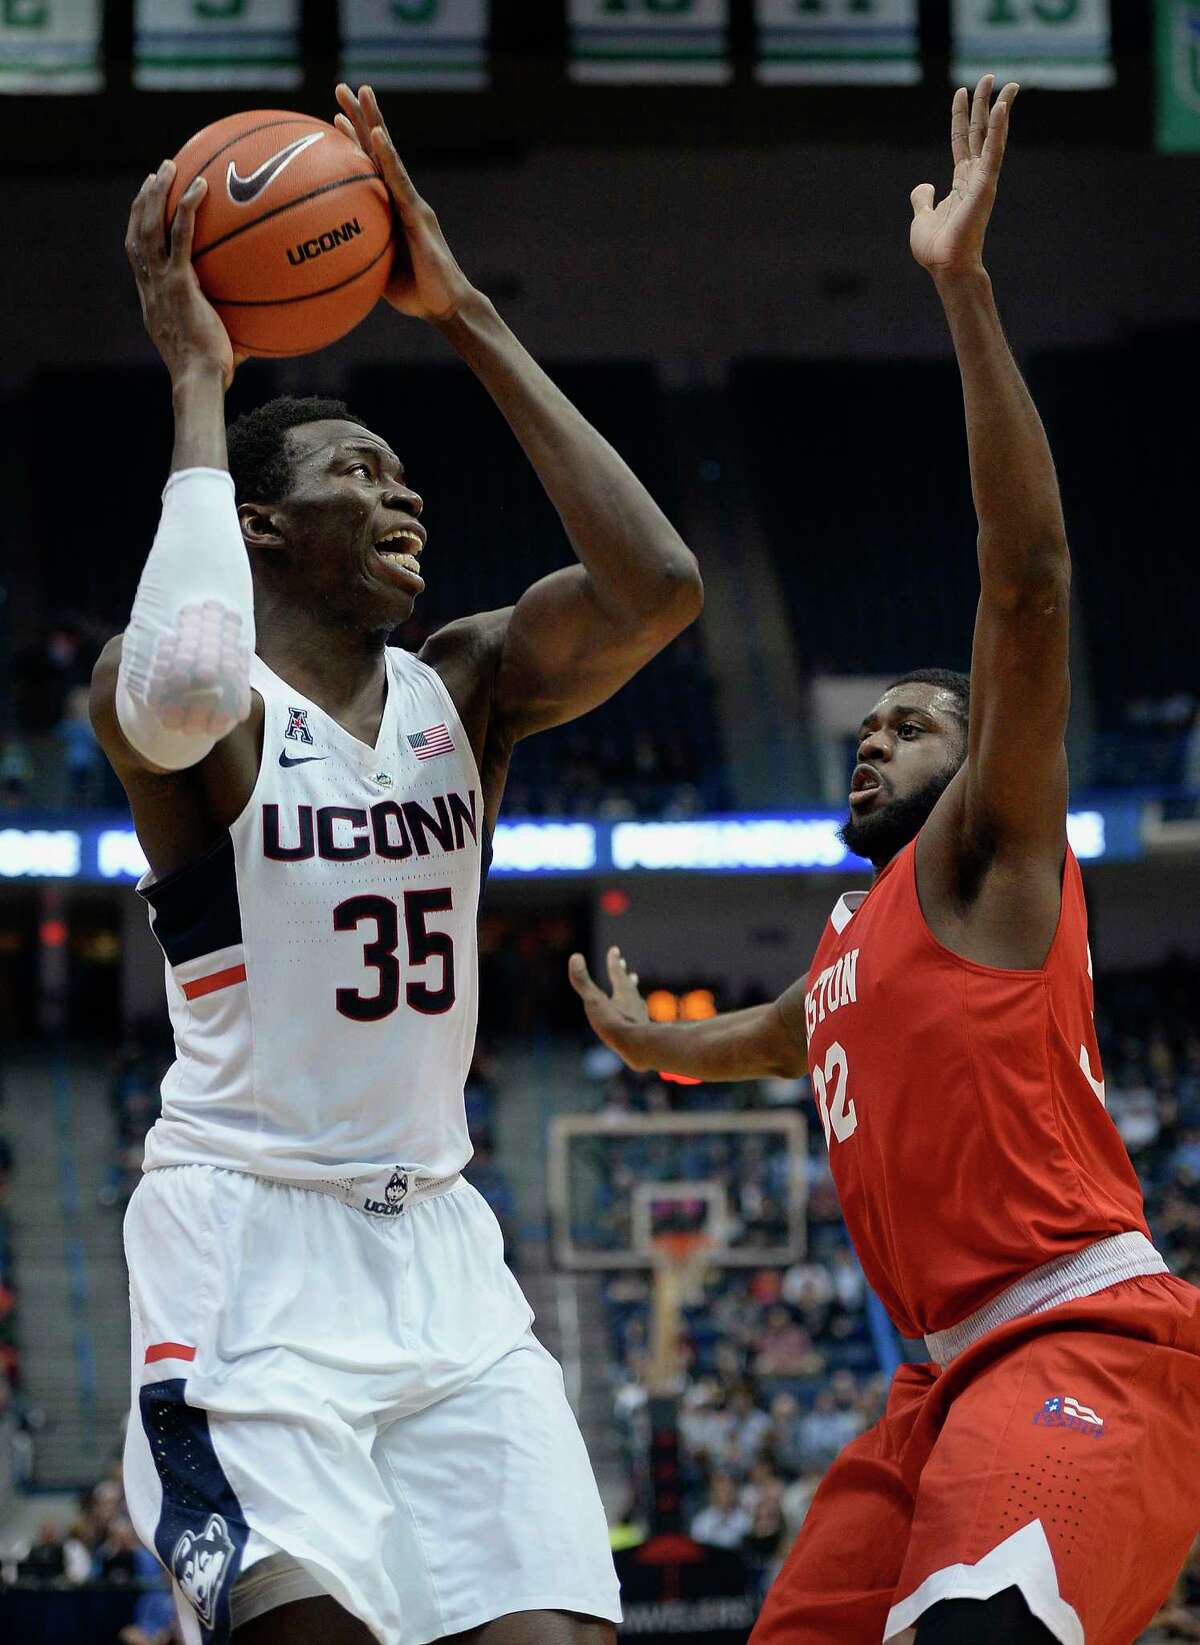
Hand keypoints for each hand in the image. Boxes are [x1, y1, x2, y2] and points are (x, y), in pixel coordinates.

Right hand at [125, 161, 240, 386]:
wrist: (200, 381)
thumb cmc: (211, 374)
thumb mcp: (217, 345)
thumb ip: (231, 328)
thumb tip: (262, 327)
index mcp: (153, 299)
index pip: (139, 255)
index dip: (139, 228)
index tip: (147, 208)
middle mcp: (150, 287)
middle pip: (137, 232)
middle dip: (144, 200)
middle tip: (157, 175)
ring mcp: (161, 282)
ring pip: (150, 226)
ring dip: (158, 193)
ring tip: (169, 168)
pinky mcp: (179, 283)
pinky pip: (181, 236)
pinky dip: (188, 208)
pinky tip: (201, 187)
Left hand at [334, 83, 476, 322]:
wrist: (448, 307)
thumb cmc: (416, 295)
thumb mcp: (376, 273)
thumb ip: (359, 256)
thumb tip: (326, 258)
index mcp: (392, 210)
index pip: (369, 169)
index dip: (354, 142)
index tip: (336, 117)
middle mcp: (402, 199)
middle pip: (378, 150)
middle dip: (361, 117)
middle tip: (342, 87)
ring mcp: (412, 202)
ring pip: (388, 154)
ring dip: (373, 120)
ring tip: (360, 91)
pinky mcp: (419, 214)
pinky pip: (399, 180)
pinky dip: (387, 155)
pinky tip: (377, 134)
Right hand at [568, 946, 652, 1069]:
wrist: (638, 1049)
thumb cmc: (615, 1024)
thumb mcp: (594, 1001)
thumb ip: (583, 981)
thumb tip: (575, 956)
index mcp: (622, 994)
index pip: (617, 973)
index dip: (613, 961)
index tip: (615, 949)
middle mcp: (633, 1004)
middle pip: (628, 987)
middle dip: (624, 977)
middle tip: (626, 968)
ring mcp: (639, 1019)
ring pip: (636, 1003)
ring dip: (632, 996)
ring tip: (634, 992)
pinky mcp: (642, 1036)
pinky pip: (639, 1021)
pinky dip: (635, 1016)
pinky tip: (636, 1022)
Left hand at [910, 75, 1017, 280]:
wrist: (946, 266)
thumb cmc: (936, 248)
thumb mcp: (921, 216)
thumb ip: (921, 199)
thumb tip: (922, 186)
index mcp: (961, 181)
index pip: (961, 140)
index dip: (960, 116)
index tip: (961, 92)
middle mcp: (974, 176)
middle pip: (979, 131)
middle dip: (983, 103)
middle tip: (989, 76)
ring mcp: (982, 179)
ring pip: (992, 136)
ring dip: (998, 108)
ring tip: (1006, 83)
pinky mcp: (986, 184)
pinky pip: (994, 150)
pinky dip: (999, 128)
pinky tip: (1003, 106)